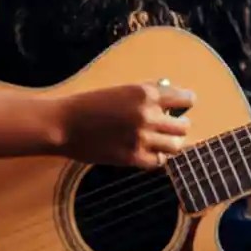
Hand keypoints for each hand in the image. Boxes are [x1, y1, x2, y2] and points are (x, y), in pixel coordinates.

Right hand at [55, 83, 192, 168]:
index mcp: (146, 93)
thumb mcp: (122, 89)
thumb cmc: (90, 103)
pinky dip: (156, 157)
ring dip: (170, 143)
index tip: (182, 106)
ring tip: (160, 140)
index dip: (186, 103)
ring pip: (175, 146)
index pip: (186, 99)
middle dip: (179, 125)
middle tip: (170, 126)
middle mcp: (148, 115)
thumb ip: (147, 93)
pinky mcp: (132, 157)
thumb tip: (170, 95)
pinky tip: (148, 151)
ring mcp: (141, 138)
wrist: (64, 124)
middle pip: (184, 126)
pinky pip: (158, 161)